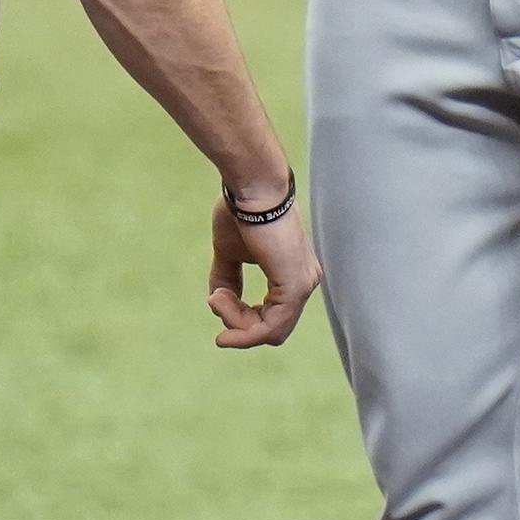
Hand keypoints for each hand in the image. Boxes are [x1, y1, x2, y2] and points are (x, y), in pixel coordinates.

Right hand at [209, 198, 320, 348]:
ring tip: (216, 298)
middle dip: (238, 323)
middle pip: (271, 329)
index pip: (272, 317)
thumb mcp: (229, 253)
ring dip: (236, 323)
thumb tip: (219, 304)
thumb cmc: (241, 211)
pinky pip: (270, 327)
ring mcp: (303, 286)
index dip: (241, 318)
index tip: (215, 300)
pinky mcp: (296, 287)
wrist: (252, 187)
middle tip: (214, 300)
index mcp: (293, 273)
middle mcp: (305, 282)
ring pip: (270, 332)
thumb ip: (228, 280)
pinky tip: (220, 302)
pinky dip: (243, 325)